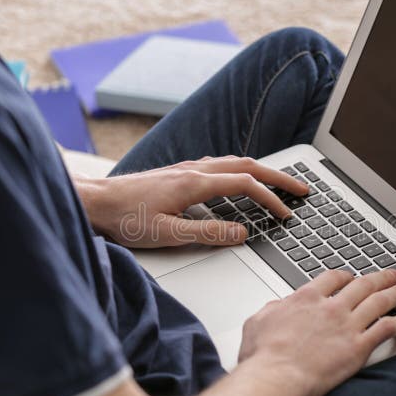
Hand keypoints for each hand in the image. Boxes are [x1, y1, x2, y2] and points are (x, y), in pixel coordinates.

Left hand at [75, 156, 308, 247]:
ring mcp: (186, 168)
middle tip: (301, 188)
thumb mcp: (168, 234)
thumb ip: (208, 233)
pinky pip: (219, 164)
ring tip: (278, 182)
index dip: (271, 199)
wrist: (94, 201)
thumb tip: (243, 233)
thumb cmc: (124, 219)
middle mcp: (194, 169)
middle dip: (278, 176)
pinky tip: (238, 179)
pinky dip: (240, 170)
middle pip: (247, 165)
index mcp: (196, 183)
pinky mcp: (178, 172)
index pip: (246, 185)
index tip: (286, 214)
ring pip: (234, 161)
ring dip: (260, 170)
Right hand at [238, 269, 395, 395]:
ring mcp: (347, 326)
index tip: (353, 278)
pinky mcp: (358, 348)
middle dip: (381, 278)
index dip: (347, 276)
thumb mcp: (258, 321)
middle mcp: (331, 307)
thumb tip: (279, 306)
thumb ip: (273, 309)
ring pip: (380, 302)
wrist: (275, 377)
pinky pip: (385, 330)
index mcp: (307, 297)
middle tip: (392, 275)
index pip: (334, 277)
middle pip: (363, 284)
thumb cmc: (263, 355)